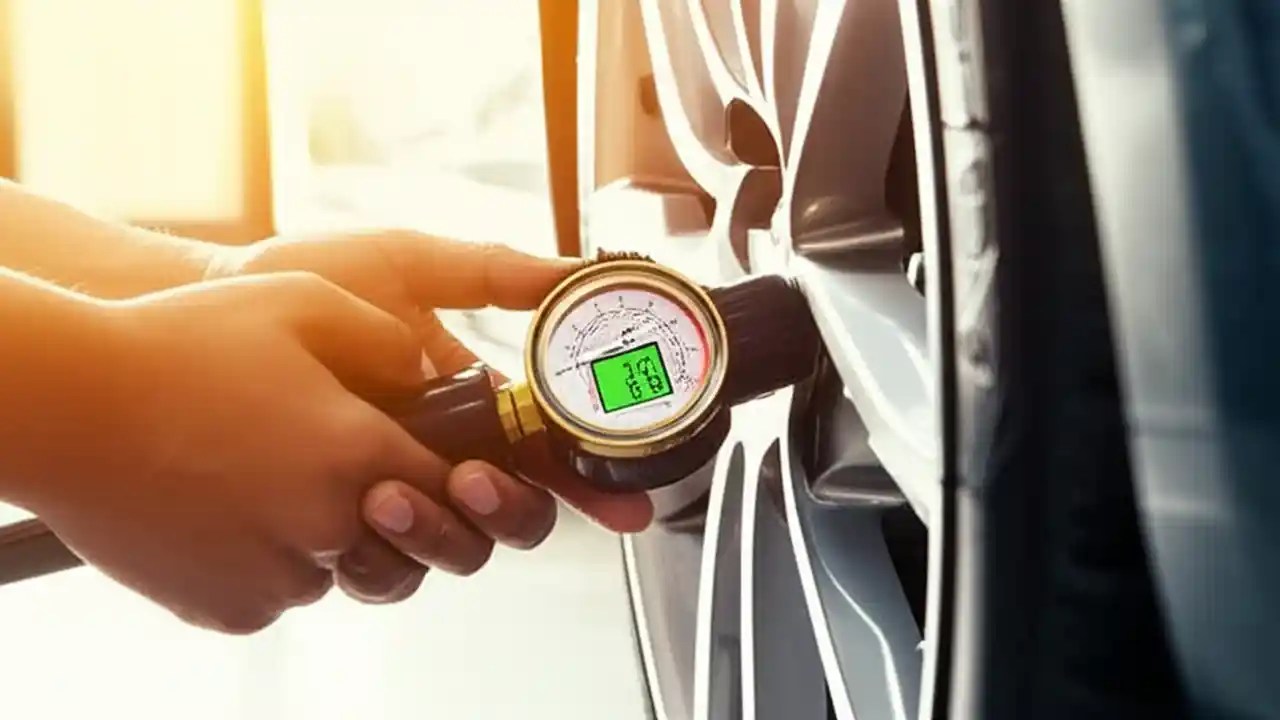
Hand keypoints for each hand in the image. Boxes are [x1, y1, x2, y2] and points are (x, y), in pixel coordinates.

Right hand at [23, 273, 457, 632]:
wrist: (66, 409)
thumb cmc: (179, 343)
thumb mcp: (300, 301)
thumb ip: (386, 339)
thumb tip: (433, 379)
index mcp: (357, 453)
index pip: (450, 486)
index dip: (449, 473)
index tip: (428, 454)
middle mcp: (329, 526)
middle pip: (406, 541)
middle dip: (395, 510)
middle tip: (337, 464)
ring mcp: (278, 579)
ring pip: (342, 569)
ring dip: (328, 535)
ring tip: (272, 474)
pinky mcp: (232, 610)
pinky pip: (281, 593)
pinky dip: (269, 561)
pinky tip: (229, 505)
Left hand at [210, 232, 653, 601]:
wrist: (210, 315)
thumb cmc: (305, 279)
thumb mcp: (407, 265)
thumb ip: (492, 274)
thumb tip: (575, 272)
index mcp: (474, 403)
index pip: (551, 454)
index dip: (594, 485)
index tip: (622, 501)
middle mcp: (445, 456)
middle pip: (518, 518)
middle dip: (512, 510)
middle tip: (474, 480)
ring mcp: (397, 492)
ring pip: (461, 551)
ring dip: (445, 531)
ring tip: (393, 491)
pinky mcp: (343, 525)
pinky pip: (388, 572)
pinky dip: (387, 559)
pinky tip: (362, 516)